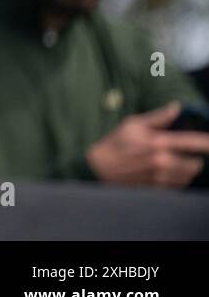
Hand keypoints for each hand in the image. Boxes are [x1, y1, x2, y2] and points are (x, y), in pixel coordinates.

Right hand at [86, 102, 208, 186]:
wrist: (99, 166)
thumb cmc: (116, 142)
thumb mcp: (133, 124)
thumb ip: (158, 117)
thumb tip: (176, 107)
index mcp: (158, 142)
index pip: (191, 142)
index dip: (206, 142)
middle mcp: (162, 161)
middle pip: (195, 164)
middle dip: (194, 159)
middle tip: (185, 155)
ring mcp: (160, 177)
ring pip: (188, 176)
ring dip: (187, 170)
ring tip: (176, 164)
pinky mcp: (156, 188)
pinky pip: (178, 186)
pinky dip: (178, 179)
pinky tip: (168, 173)